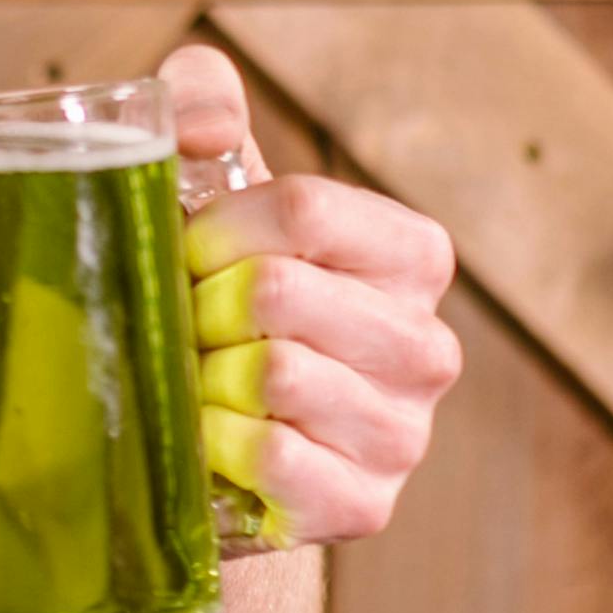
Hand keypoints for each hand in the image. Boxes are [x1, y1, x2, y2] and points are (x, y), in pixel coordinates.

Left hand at [161, 41, 461, 548]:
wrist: (206, 447)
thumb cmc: (212, 300)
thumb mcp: (211, 190)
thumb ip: (204, 106)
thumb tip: (203, 125)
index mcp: (411, 255)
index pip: (302, 210)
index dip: (214, 229)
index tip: (185, 255)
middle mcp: (428, 345)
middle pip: (277, 292)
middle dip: (198, 309)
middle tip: (184, 330)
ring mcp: (404, 434)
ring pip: (273, 375)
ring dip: (202, 378)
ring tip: (195, 383)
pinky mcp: (364, 506)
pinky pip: (272, 460)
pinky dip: (216, 446)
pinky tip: (210, 442)